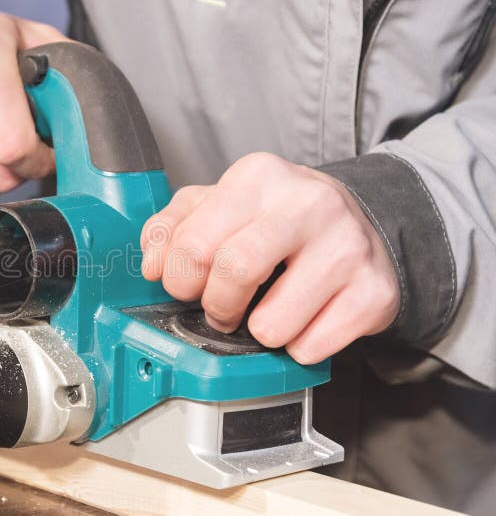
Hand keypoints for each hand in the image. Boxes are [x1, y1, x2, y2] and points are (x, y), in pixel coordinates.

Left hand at [140, 153, 399, 363]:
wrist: (363, 227)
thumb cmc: (279, 221)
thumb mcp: (221, 206)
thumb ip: (174, 226)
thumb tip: (152, 264)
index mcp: (258, 177)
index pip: (193, 243)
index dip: (179, 280)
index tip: (188, 287)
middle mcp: (308, 203)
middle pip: (234, 272)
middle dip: (217, 307)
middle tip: (221, 310)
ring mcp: (348, 246)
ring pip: (272, 325)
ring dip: (260, 332)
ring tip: (269, 311)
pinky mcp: (374, 292)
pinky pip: (311, 349)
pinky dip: (297, 348)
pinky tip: (306, 319)